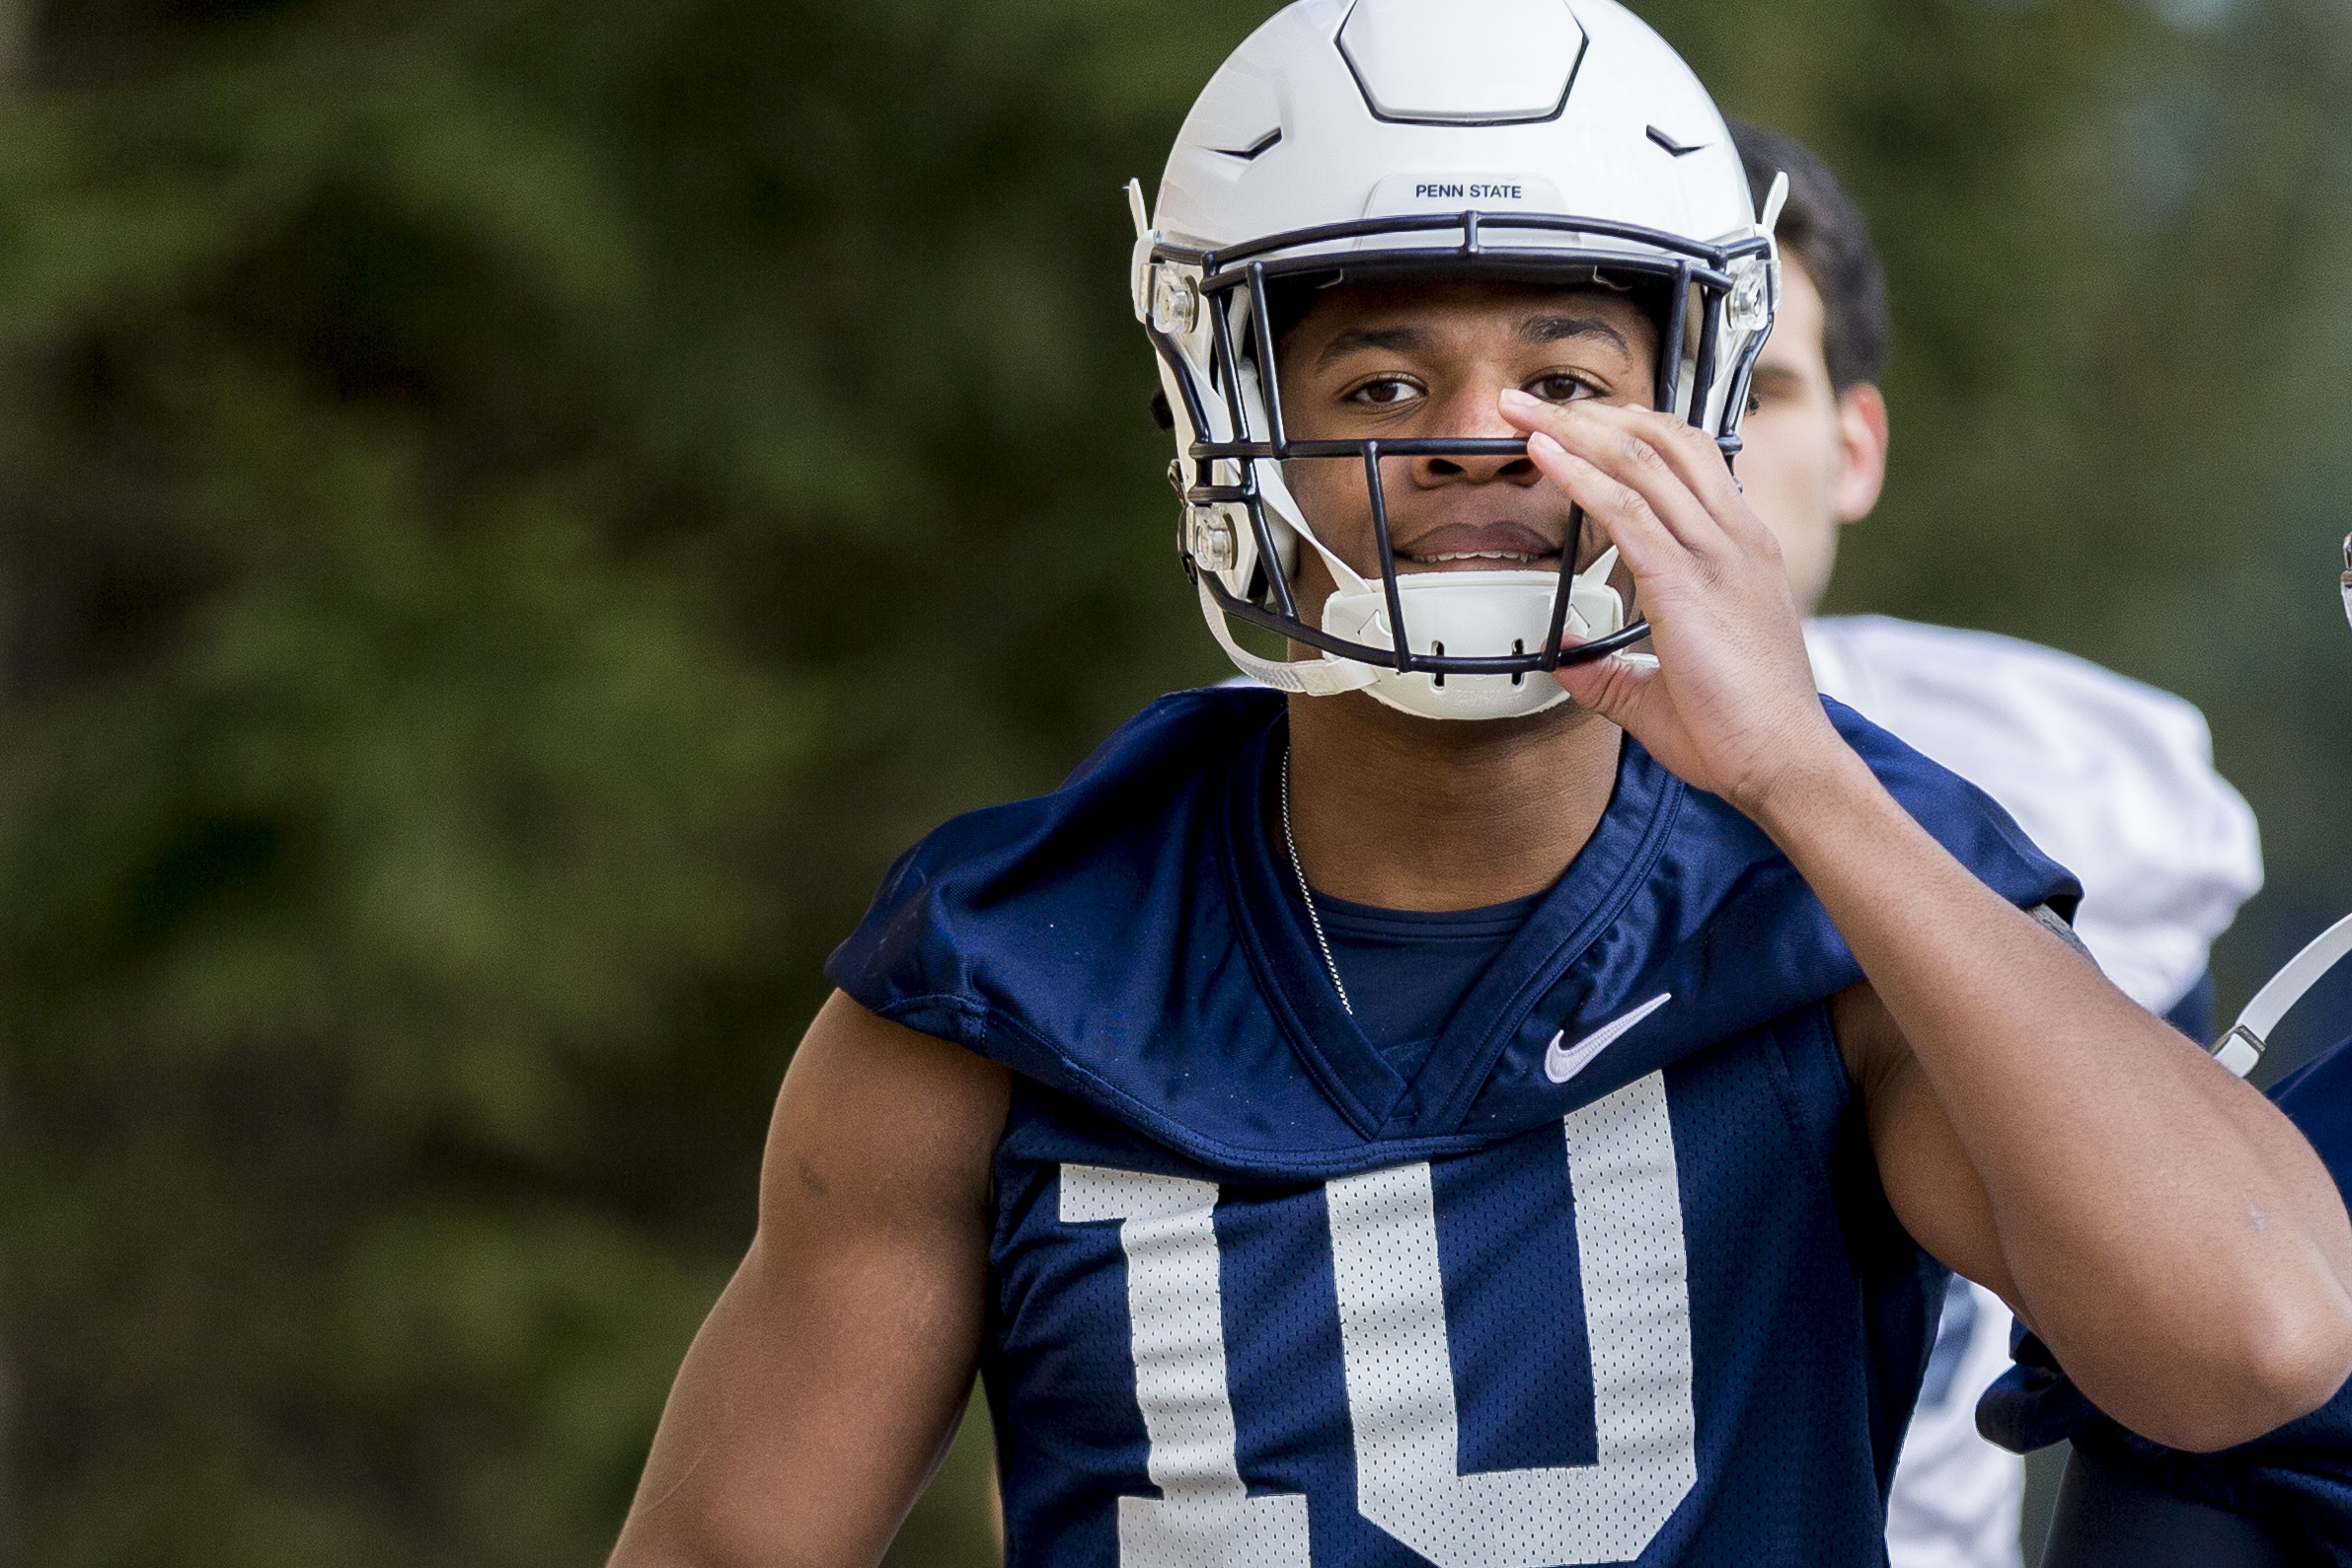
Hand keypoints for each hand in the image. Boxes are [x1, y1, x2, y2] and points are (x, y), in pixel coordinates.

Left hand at [1497, 389, 1846, 817]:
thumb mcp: (1661, 690)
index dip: (1631, 429)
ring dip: (1574, 429)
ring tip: (1522, 411)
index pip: (1690, 457)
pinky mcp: (1688, 583)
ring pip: (1641, 461)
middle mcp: (1734, 538)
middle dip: (1592, 413)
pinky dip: (1578, 474)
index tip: (1578, 423)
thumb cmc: (1740, 731)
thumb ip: (1609, 670)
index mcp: (1740, 550)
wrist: (1785, 764)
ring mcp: (1716, 555)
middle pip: (1663, 440)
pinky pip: (1625, 510)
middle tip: (1532, 400)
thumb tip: (1563, 659)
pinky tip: (1543, 455)